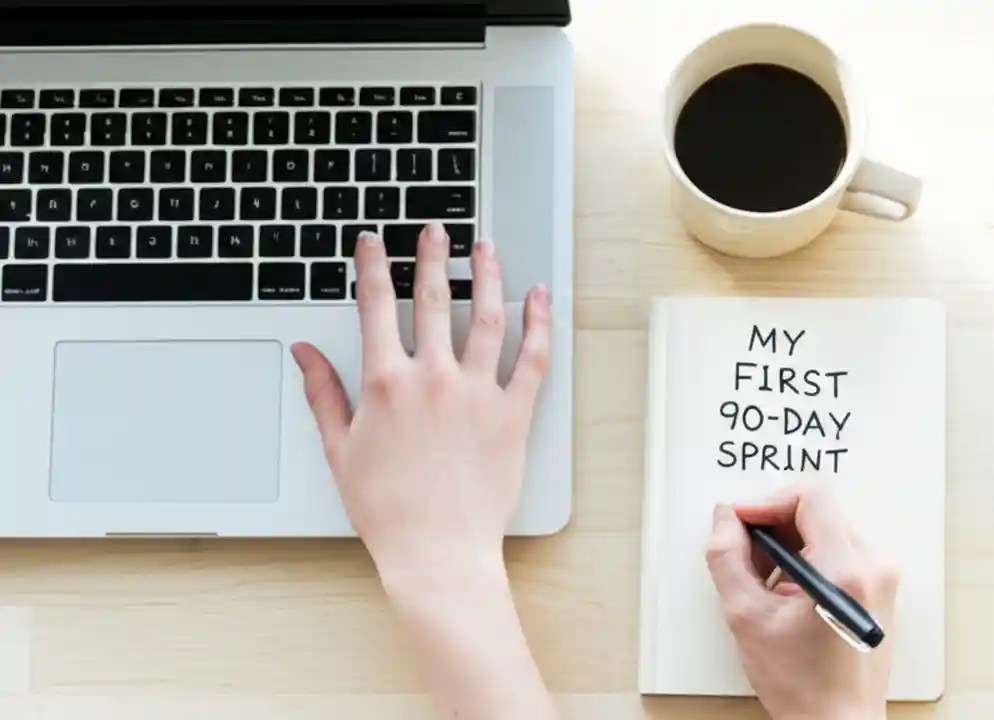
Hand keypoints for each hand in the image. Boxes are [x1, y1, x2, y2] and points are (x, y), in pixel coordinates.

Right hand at [291, 223, 550, 587]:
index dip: (373, 267)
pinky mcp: (512, 414)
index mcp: (386, 381)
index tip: (373, 242)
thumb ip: (322, 392)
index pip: (376, 306)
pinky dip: (538, 324)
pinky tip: (539, 298)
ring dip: (486, 276)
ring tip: (486, 248)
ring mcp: (477, 392)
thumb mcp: (339, 449)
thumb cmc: (386, 508)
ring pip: (486, 318)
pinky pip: (532, 359)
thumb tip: (302, 352)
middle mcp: (433, 377)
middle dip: (432, 257)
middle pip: (434, 299)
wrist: (436, 552)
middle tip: (435, 230)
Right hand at [705, 480, 899, 719]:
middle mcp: (872, 565)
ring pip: (826, 528)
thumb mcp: (747, 616)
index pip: (811, 496)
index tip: (743, 522)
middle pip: (818, 510)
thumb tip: (726, 520)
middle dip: (776, 527)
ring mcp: (880, 576)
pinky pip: (839, 549)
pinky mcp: (878, 586)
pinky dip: (808, 559)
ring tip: (769, 585)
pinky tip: (789, 593)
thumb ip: (728, 558)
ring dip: (790, 545)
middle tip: (750, 558)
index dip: (768, 502)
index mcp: (844, 569)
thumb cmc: (803, 684)